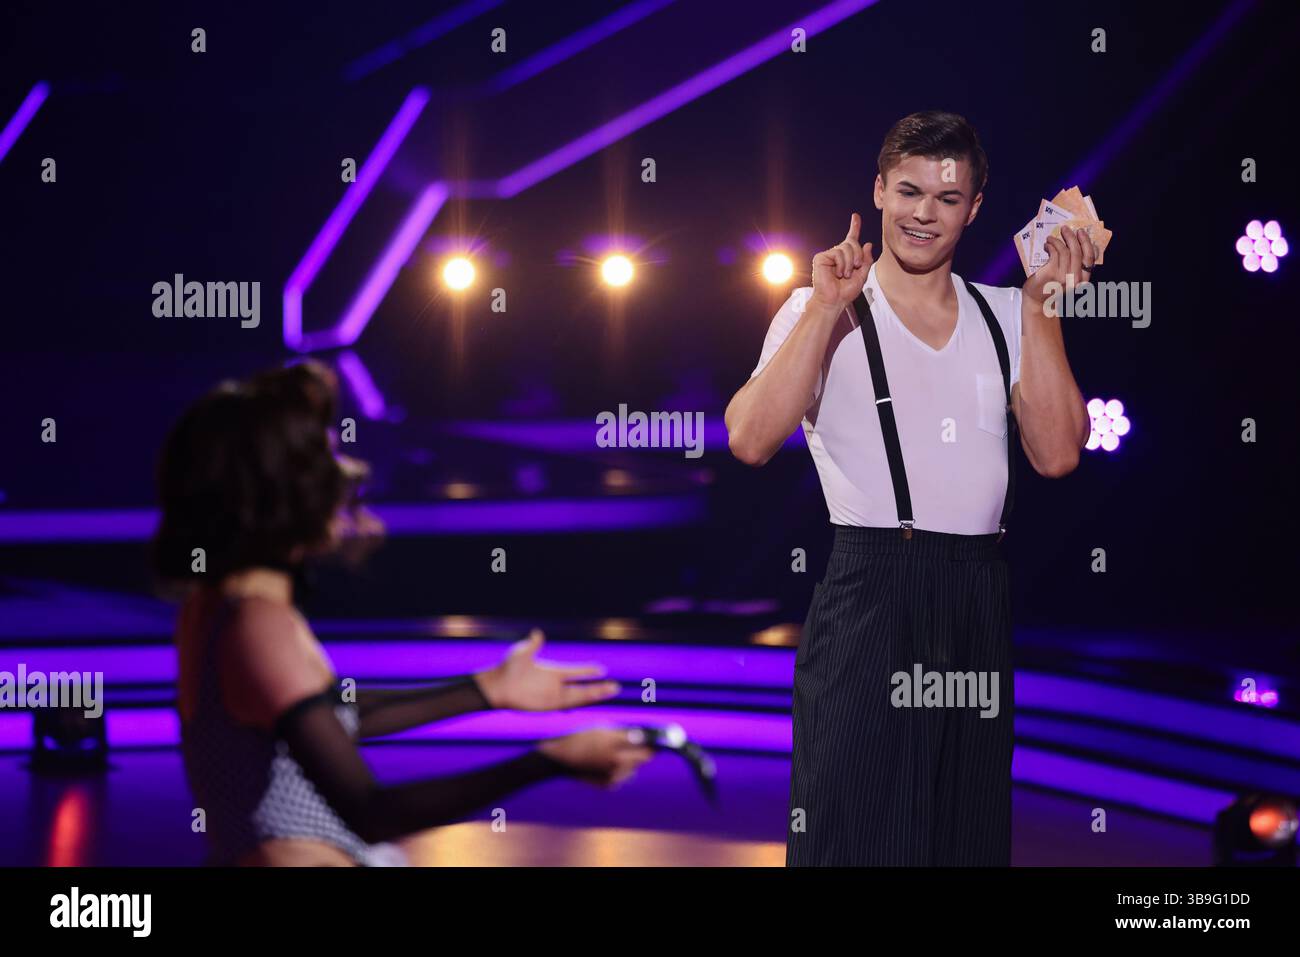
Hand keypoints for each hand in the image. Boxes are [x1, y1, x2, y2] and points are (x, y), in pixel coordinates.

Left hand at [475, 629, 619, 710]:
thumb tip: (538, 633)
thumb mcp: (522, 652)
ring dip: (595, 695)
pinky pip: (568, 704)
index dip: (588, 670)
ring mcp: (552, 696)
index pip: (575, 671)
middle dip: (598, 687)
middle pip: (582, 686)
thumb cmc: (508, 668)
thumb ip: (533, 644)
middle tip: (615, 686)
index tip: (601, 669)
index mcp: (552, 671)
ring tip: (611, 692)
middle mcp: (555, 685)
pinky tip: (590, 702)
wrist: (496, 685)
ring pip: (579, 696)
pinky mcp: (547, 705)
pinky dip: (580, 702)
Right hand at [537, 727, 653, 788]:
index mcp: (616, 742)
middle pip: (645, 758)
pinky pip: (623, 776)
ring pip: (634, 768)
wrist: (559, 759)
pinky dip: (619, 770)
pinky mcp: (608, 785)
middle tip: (641, 745)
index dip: (654, 741)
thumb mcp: (603, 728)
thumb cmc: (581, 737)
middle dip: (645, 751)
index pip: (647, 744)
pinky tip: (606, 764)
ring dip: (631, 761)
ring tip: (614, 754)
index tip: (657, 738)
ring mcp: (613, 775)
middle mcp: (616, 760)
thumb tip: (647, 734)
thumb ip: (626, 731)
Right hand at [810, 213, 873, 308]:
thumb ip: (866, 260)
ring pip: (845, 247)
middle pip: (852, 243)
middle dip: (857, 255)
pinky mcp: (821, 258)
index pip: (851, 239)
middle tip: (855, 268)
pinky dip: (841, 264)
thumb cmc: (845, 292)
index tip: (855, 216)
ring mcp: (828, 255)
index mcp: (846, 257)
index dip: (854, 227)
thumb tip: (868, 244)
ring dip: (849, 262)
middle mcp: (837, 254)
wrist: (833, 301)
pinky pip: (837, 253)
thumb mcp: (862, 276)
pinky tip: (838, 273)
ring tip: (845, 274)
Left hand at [1023, 224, 1096, 311]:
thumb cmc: (1051, 289)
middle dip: (1072, 237)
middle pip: (1078, 252)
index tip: (1081, 233)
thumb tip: (1074, 245)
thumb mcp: (1067, 279)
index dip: (1087, 243)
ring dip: (1058, 240)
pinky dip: (1051, 245)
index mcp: (1083, 280)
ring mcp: (1064, 276)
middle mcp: (1075, 278)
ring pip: (1066, 251)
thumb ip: (1073, 267)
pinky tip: (1047, 245)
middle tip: (1066, 229)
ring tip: (1051, 238)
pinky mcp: (1052, 273)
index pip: (1090, 259)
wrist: (1038, 302)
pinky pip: (1055, 253)